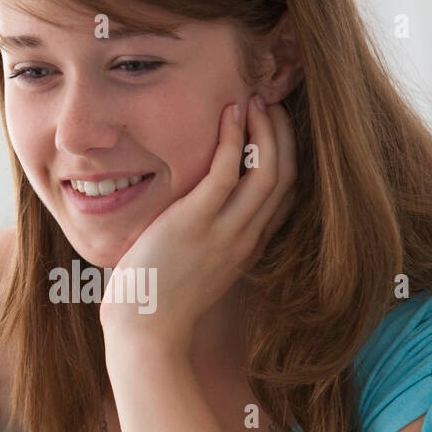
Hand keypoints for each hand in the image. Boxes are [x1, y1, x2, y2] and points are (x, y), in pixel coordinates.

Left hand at [99, 94, 296, 353]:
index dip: (287, 156)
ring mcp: (224, 231)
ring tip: (255, 99)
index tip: (274, 128)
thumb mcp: (193, 268)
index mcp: (247, 248)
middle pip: (287, 176)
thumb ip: (204, 240)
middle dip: (284, 134)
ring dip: (267, 128)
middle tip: (269, 103)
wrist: (144, 332)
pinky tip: (229, 113)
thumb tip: (192, 215)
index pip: (286, 196)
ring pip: (269, 170)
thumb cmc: (158, 302)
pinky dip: (235, 137)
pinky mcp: (196, 223)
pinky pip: (229, 171)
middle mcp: (245, 238)